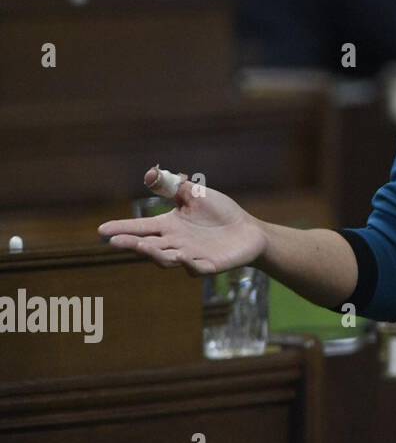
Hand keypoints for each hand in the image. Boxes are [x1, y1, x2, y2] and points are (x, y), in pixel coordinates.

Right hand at [97, 167, 267, 276]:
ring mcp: (191, 257)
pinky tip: (182, 257)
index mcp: (169, 226)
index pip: (140, 227)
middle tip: (115, 241)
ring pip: (167, 259)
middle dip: (132, 243)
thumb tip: (151, 173)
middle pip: (149, 245)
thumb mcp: (195, 194)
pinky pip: (197, 268)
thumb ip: (174, 186)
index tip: (101, 230)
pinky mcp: (209, 266)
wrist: (248, 231)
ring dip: (155, 253)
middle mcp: (175, 243)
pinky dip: (189, 264)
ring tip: (143, 246)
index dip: (122, 229)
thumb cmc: (220, 212)